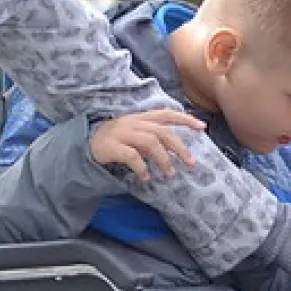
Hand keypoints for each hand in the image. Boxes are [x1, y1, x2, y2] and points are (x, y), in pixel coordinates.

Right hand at [89, 109, 203, 180]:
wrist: (87, 143)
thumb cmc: (118, 139)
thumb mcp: (136, 132)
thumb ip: (154, 135)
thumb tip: (177, 146)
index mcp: (142, 117)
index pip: (167, 114)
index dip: (185, 119)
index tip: (203, 127)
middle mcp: (134, 122)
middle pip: (161, 132)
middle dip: (179, 147)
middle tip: (191, 162)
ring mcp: (122, 133)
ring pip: (149, 142)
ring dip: (163, 159)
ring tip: (169, 173)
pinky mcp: (111, 146)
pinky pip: (130, 156)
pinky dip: (141, 166)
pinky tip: (145, 176)